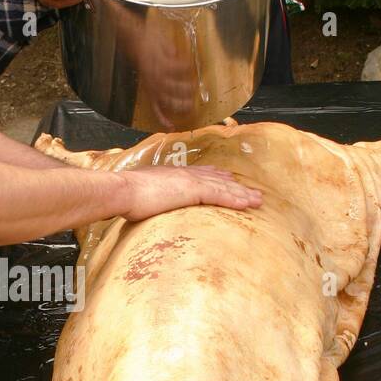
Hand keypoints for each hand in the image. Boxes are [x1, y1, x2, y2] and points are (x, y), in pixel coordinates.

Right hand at [121, 164, 262, 221]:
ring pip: (223, 187)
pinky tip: (246, 204)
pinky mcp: (192, 190)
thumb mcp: (140, 195)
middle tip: (252, 192)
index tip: (227, 178)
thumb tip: (146, 206)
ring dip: (242, 194)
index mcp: (173, 174)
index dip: (217, 176)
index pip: (200, 174)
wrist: (122, 190)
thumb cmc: (125, 195)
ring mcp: (190, 181)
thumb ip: (149, 198)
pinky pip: (219, 195)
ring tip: (257, 200)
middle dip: (236, 186)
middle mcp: (184, 174)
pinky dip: (234, 199)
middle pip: (217, 179)